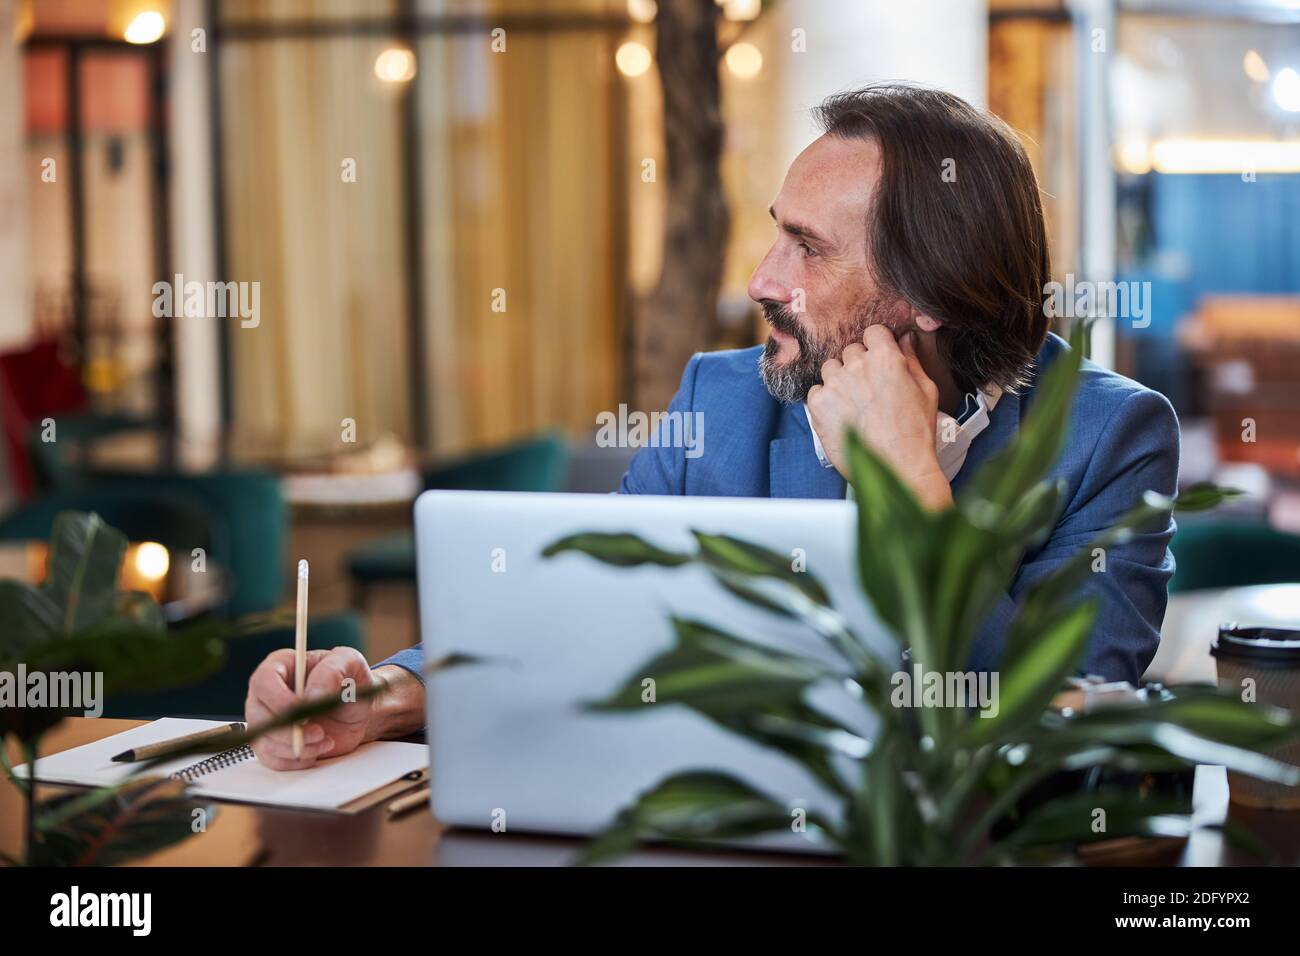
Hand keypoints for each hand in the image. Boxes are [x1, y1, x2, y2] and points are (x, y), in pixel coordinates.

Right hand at [244, 646, 384, 770]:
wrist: (358, 710)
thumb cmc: (351, 681)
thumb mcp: (350, 663)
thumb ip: (331, 671)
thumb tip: (310, 695)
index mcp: (281, 665)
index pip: (263, 680)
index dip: (279, 698)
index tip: (304, 709)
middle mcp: (267, 694)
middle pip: (258, 716)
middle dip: (290, 730)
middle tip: (319, 731)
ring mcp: (267, 720)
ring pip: (264, 741)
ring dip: (297, 747)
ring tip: (325, 739)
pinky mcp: (274, 744)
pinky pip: (273, 760)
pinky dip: (297, 761)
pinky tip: (318, 750)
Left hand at [807, 325, 952, 509]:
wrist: (898, 466)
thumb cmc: (916, 431)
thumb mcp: (926, 390)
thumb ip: (912, 359)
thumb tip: (906, 339)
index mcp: (885, 357)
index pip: (872, 332)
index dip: (876, 345)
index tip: (878, 358)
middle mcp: (857, 365)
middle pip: (850, 351)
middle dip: (858, 365)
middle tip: (868, 389)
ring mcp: (835, 384)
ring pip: (830, 368)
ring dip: (839, 380)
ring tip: (854, 404)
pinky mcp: (819, 404)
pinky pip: (816, 392)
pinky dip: (825, 401)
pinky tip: (841, 415)